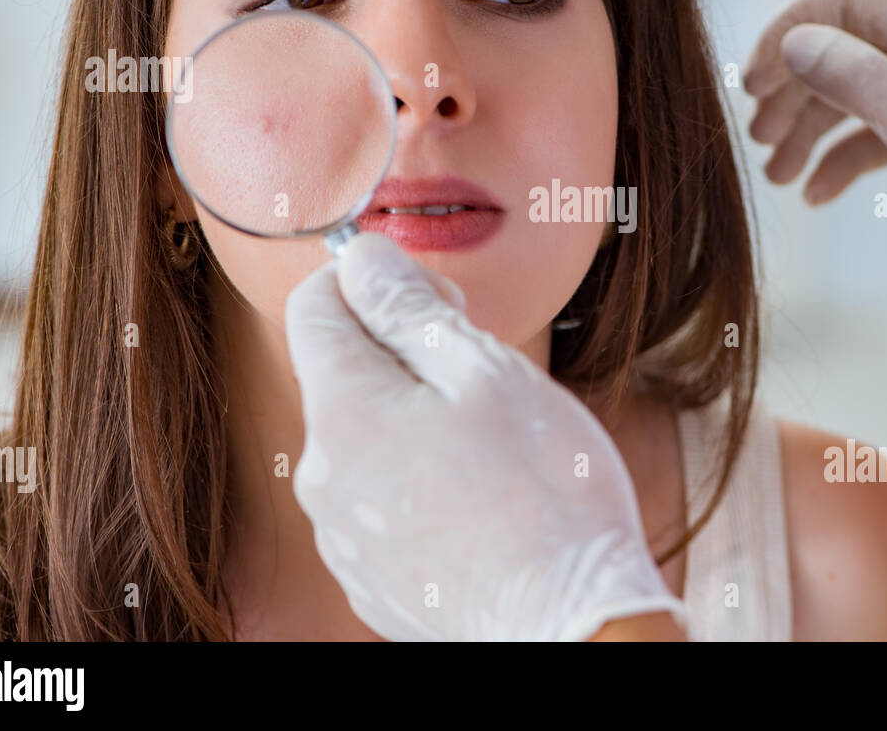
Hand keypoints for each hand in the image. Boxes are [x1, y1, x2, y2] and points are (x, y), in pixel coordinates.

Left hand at [284, 231, 686, 640]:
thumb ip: (410, 308)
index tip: (437, 298)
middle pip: (342, 373)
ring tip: (495, 445)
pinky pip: (381, 497)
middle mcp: (324, 475)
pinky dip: (420, 478)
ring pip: (366, 437)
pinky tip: (484, 498)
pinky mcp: (370, 577)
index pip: (316, 305)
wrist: (570, 627)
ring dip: (415, 418)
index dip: (373, 281)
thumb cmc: (544, 494)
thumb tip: (362, 258)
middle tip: (483, 372)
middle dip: (403, 352)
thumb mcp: (484, 371)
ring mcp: (343, 535)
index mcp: (344, 411)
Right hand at [744, 0, 886, 322]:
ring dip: (808, 129)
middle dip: (794, 87)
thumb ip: (863, 83)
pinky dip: (840, 162)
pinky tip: (813, 194)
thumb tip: (796, 43)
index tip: (751, 83)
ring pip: (857, 97)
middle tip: (754, 136)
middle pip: (847, 49)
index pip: (851, 3)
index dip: (791, 31)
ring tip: (773, 174)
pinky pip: (877, 138)